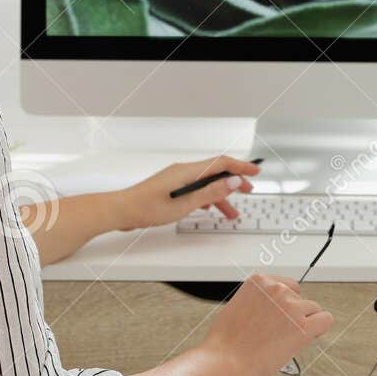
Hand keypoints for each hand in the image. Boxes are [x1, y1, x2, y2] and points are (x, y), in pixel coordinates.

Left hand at [112, 155, 260, 230]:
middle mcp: (183, 171)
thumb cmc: (146, 208)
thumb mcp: (184, 204)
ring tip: (231, 213)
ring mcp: (176, 179)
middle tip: (249, 191)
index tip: (255, 171)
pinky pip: (195, 189)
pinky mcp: (171, 188)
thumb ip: (210, 193)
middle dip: (234, 181)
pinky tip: (210, 209)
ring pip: (206, 184)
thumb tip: (232, 182)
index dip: (241, 167)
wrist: (121, 211)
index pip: (221, 163)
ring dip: (221, 195)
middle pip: (215, 172)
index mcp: (187, 171)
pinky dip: (207, 198)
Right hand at [201, 274, 333, 375]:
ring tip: (284, 339)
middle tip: (278, 332)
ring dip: (304, 323)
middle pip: (300, 298)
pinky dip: (320, 329)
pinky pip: (325, 320)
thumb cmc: (225, 343)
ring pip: (313, 310)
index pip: (287, 285)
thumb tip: (273, 309)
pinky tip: (309, 337)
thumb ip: (259, 302)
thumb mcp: (238, 307)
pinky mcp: (302, 326)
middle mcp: (277, 289)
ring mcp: (291, 306)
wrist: (224, 362)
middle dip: (293, 314)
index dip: (284, 304)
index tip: (279, 316)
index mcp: (259, 281)